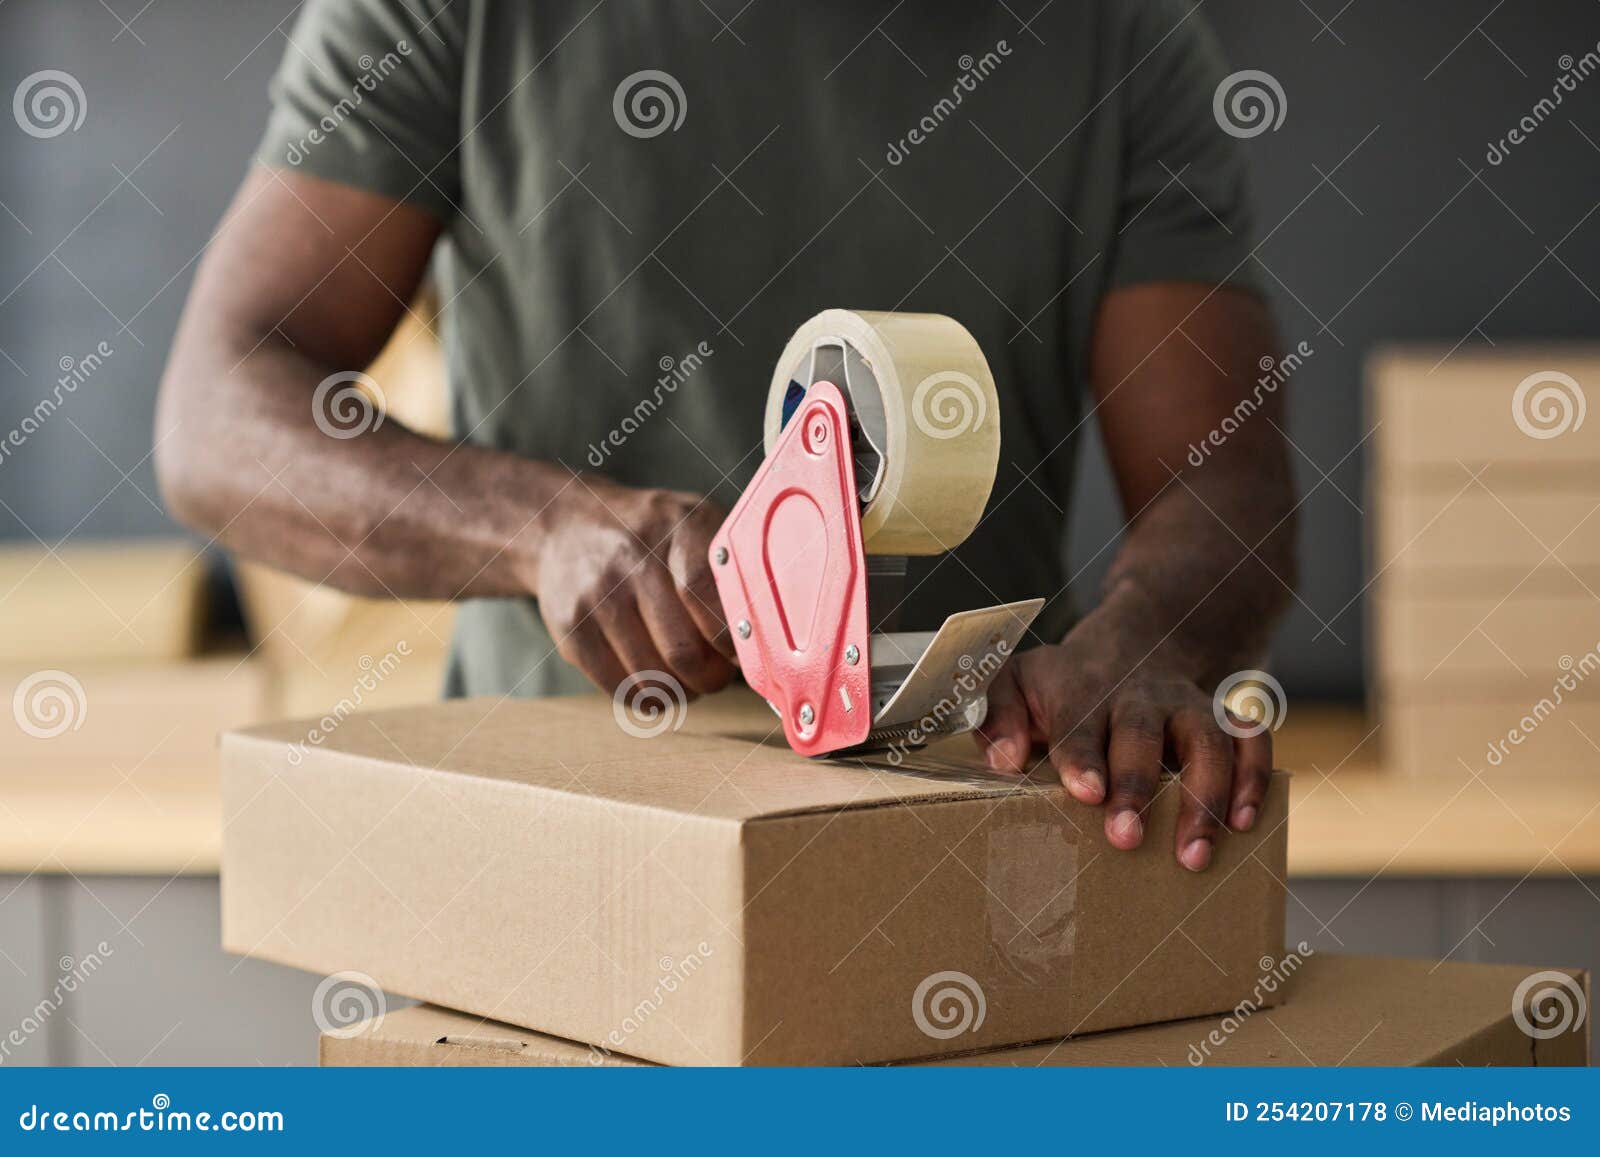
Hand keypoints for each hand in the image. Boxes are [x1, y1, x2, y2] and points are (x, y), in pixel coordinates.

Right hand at [531, 479, 735, 695]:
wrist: (567, 526)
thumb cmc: (652, 536)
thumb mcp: (694, 524)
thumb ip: (729, 568)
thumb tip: (760, 637)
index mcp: (678, 527)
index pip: (705, 594)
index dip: (729, 638)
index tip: (741, 652)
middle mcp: (633, 557)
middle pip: (682, 649)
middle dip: (710, 677)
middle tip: (716, 675)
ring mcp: (598, 594)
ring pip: (653, 677)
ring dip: (681, 692)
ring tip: (688, 680)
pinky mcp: (572, 628)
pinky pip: (620, 688)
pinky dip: (648, 699)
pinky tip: (657, 685)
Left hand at [973, 609, 1269, 871]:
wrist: (1135, 642)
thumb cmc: (1064, 684)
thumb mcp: (1017, 682)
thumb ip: (997, 715)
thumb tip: (1004, 759)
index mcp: (1082, 689)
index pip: (1080, 722)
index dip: (1083, 757)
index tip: (1085, 793)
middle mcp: (1139, 695)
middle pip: (1141, 735)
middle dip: (1138, 787)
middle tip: (1128, 839)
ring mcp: (1187, 705)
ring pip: (1206, 741)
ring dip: (1204, 798)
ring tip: (1192, 855)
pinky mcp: (1223, 718)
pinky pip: (1250, 740)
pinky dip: (1254, 777)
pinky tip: (1244, 823)